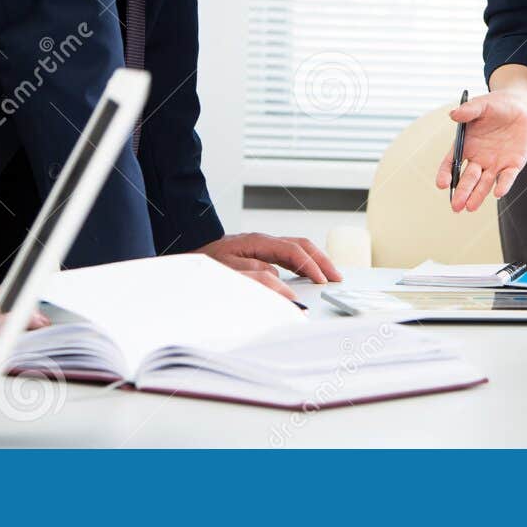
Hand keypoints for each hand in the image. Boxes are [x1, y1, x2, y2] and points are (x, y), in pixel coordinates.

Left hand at [200, 233, 341, 300]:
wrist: (189, 257)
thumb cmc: (206, 264)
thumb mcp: (228, 272)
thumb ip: (256, 277)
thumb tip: (282, 285)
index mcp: (258, 242)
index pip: (293, 251)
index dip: (310, 266)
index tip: (322, 281)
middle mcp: (263, 241)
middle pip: (301, 245)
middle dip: (321, 260)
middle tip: (337, 277)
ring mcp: (263, 245)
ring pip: (297, 248)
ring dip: (315, 260)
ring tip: (329, 275)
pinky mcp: (260, 252)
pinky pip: (288, 254)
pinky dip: (303, 263)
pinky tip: (308, 273)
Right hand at [436, 88, 526, 211]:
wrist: (521, 106)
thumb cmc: (497, 105)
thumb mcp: (482, 105)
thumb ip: (469, 110)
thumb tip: (453, 114)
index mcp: (466, 145)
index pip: (452, 162)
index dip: (446, 173)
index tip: (442, 184)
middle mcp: (478, 158)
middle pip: (468, 178)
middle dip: (462, 191)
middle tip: (456, 206)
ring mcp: (495, 163)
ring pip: (484, 183)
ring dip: (478, 195)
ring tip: (470, 207)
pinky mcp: (512, 164)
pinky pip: (507, 177)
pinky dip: (503, 185)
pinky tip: (497, 193)